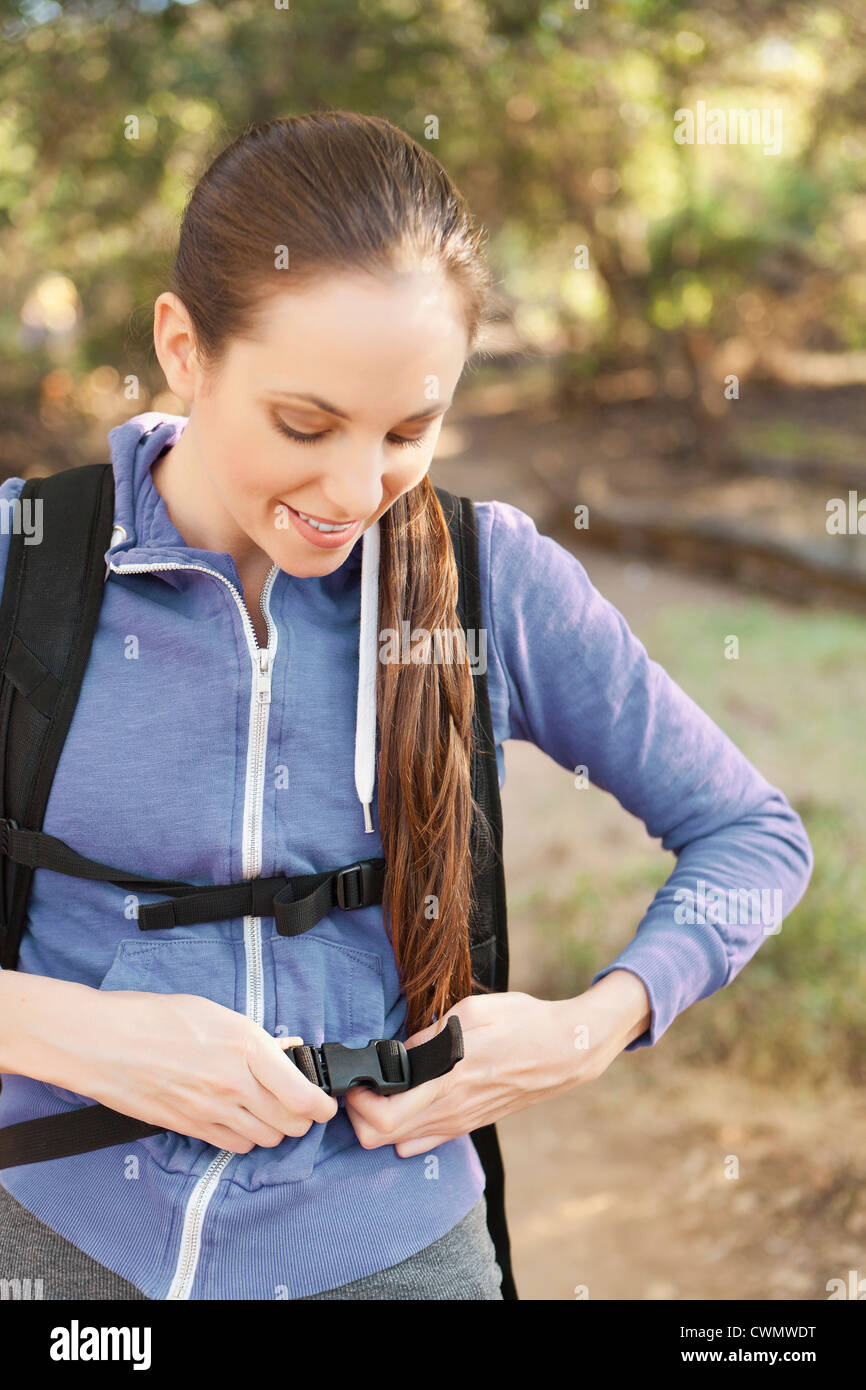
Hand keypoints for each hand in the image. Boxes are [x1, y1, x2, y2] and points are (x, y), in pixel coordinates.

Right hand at [43, 988, 337, 1152]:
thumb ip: (256, 1039)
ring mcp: (211, 1111)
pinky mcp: (190, 1128)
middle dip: (301, 1116)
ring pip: (265, 1139)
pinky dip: (245, 1138)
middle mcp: (234, 1085)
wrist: (105, 1043)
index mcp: (246, 1048)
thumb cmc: (157, 1018)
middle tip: (299, 1103)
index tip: (325, 1102)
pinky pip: (234, 1146)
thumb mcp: (217, 1013)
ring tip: (268, 1109)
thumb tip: (287, 1052)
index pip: (303, 1096)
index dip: (322, 1105)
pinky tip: (239, 1119)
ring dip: (274, 1128)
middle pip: (290, 1123)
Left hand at [344, 984, 640, 1158]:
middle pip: (381, 1140)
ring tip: (384, 1088)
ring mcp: (460, 1123)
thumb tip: (399, 1051)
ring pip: (400, 1143)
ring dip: (382, 1121)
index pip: (381, 1119)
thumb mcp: (470, 1013)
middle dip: (360, 1115)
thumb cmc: (523, 1024)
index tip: (357, 1075)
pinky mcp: (470, 1124)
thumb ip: (428, 1036)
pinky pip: (426, 1139)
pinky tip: (412, 1098)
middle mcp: (450, 1112)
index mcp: (447, 1083)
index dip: (357, 1102)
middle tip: (364, 1083)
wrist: (565, 1050)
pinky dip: (406, 1127)